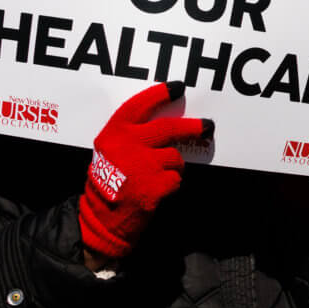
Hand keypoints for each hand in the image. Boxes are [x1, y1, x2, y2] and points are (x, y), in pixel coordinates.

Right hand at [78, 81, 210, 260]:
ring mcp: (141, 166)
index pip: (138, 106)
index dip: (159, 95)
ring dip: (174, 166)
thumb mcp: (110, 153)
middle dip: (192, 127)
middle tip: (208, 126)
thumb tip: (169, 121)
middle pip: (168, 128)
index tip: (177, 87)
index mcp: (113, 134)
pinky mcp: (153, 186)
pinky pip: (176, 179)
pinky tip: (156, 191)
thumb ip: (131, 136)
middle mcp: (126, 146)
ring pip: (175, 157)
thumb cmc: (108, 183)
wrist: (100, 220)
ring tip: (157, 176)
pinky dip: (171, 185)